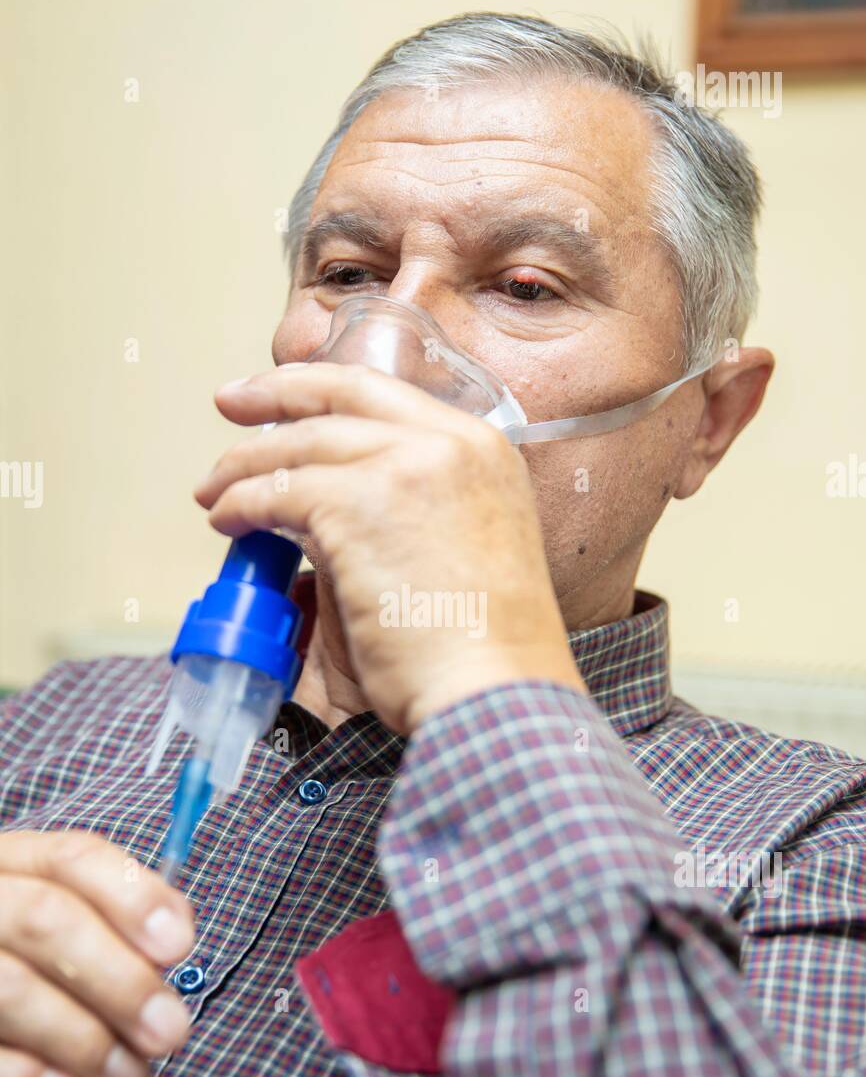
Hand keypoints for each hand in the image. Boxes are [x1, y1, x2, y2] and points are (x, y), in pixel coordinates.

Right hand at [0, 832, 193, 1076]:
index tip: (179, 945)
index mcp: (7, 865)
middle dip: (120, 979)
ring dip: (84, 1040)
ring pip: (10, 987)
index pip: (72, 857)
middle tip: (170, 1032)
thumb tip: (171, 947)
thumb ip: (108, 929)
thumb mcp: (57, 931)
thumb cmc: (20, 967)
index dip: (132, 897)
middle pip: (45, 918)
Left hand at [198, 363, 584, 733]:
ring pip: (301, 444)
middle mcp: (449, 444)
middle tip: (228, 405)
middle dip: (272, 396)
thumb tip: (335, 506)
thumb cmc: (483, 650)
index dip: (322, 386)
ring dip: (244, 466)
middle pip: (339, 398)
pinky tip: (228, 522)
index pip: (387, 393)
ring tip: (214, 493)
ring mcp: (405, 467)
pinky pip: (278, 491)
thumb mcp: (468, 548)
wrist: (494, 689)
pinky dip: (242, 504)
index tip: (279, 392)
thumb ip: (416, 510)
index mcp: (483, 450)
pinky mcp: (358, 505)